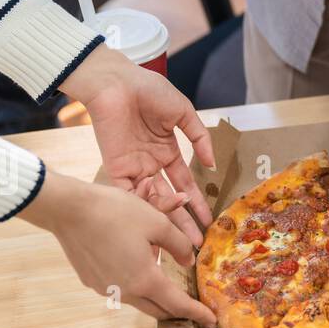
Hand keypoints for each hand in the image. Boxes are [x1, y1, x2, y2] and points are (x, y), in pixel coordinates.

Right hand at [20, 172, 216, 326]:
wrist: (71, 210)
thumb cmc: (116, 212)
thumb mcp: (158, 223)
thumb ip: (179, 245)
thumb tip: (188, 260)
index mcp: (145, 279)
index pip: (177, 304)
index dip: (197, 313)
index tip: (212, 320)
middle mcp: (125, 291)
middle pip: (157, 309)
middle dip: (178, 310)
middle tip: (193, 306)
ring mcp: (105, 288)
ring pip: (138, 300)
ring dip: (156, 297)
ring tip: (169, 287)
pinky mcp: (92, 281)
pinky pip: (121, 289)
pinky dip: (136, 286)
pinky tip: (139, 269)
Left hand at [62, 45, 214, 245]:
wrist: (117, 83)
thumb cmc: (150, 90)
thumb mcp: (183, 112)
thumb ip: (199, 138)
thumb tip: (212, 164)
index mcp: (166, 151)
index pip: (185, 183)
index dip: (198, 202)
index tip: (209, 221)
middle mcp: (151, 165)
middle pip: (170, 199)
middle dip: (183, 221)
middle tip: (195, 244)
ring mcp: (133, 168)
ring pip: (152, 201)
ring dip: (165, 220)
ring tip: (178, 240)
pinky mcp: (116, 168)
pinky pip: (129, 193)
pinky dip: (141, 208)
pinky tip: (155, 223)